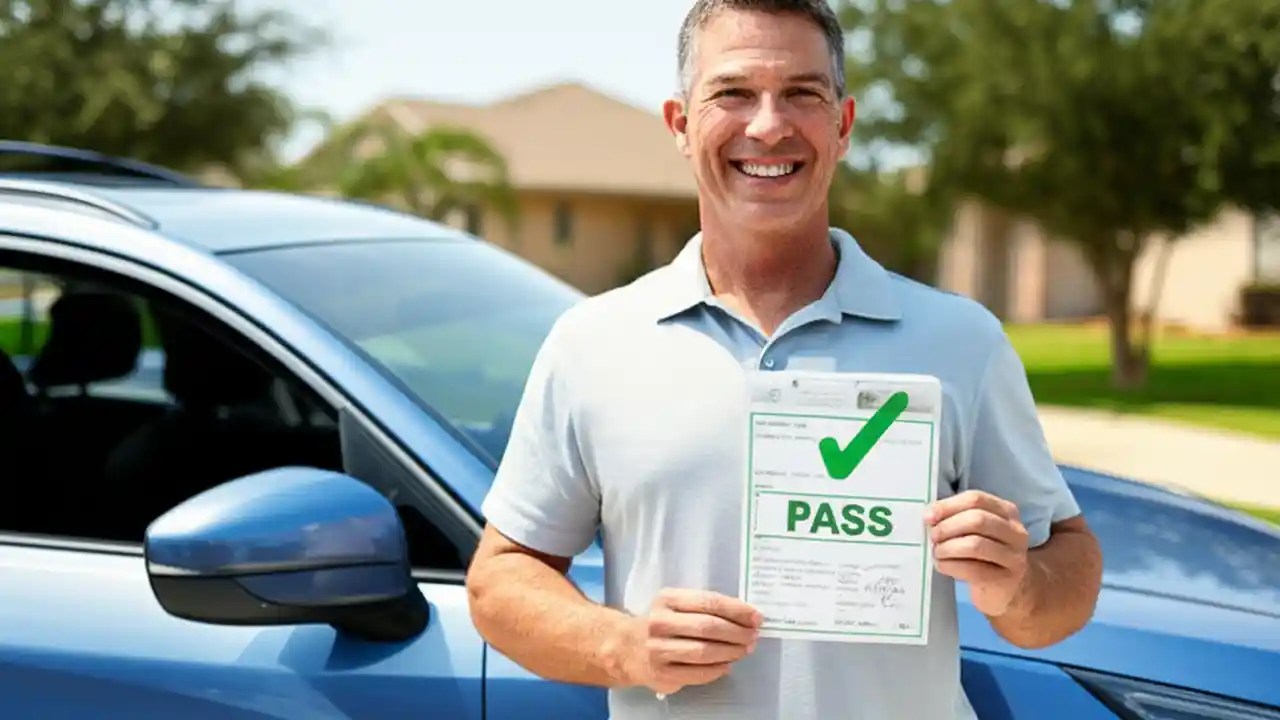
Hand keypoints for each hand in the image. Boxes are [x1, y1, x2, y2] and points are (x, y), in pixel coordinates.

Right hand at [616, 588, 762, 694]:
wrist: (628, 648)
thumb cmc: (662, 623)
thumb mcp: (676, 605)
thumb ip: (705, 607)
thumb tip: (746, 617)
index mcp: (666, 599)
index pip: (708, 602)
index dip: (736, 610)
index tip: (756, 617)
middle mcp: (659, 622)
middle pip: (708, 627)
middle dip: (737, 632)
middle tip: (753, 636)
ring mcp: (658, 649)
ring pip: (704, 652)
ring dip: (730, 652)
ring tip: (743, 650)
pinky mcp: (661, 673)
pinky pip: (697, 673)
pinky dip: (717, 670)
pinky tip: (726, 665)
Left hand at [925, 491, 1029, 616]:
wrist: (1007, 589)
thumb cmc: (984, 554)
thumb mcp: (976, 531)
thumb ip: (957, 518)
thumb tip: (930, 516)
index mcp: (1006, 511)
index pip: (976, 499)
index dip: (948, 506)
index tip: (928, 516)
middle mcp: (1015, 531)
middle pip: (977, 520)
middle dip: (948, 527)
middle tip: (932, 536)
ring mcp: (1014, 556)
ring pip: (975, 545)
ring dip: (948, 548)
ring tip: (937, 552)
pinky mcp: (1006, 580)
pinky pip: (974, 570)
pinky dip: (951, 566)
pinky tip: (942, 566)